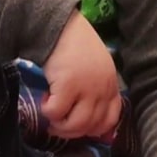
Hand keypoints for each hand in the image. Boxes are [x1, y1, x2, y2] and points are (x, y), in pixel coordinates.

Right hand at [40, 12, 121, 138]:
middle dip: (71, 130)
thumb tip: (89, 121)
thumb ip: (96, 90)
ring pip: (76, 125)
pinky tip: (44, 97)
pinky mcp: (68, 86)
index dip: (93, 129)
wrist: (60, 26)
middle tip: (57, 122)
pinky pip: (56, 113)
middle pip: (91, 126)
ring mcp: (87, 88)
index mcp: (111, 85)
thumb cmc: (75, 46)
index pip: (110, 120)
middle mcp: (103, 88)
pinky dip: (47, 110)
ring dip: (59, 124)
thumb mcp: (95, 68)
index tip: (77, 126)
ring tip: (51, 110)